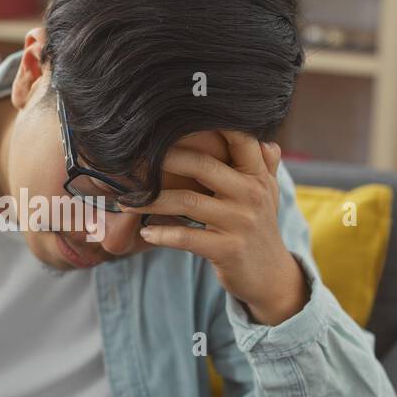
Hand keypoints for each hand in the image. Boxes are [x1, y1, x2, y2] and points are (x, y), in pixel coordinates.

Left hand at [124, 131, 308, 325]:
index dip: (210, 123)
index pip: (239, 138)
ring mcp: (240, 222)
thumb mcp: (268, 193)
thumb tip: (267, 139)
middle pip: (202, 164)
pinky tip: (145, 232)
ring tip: (125, 200)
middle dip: (164, 159)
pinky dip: (162, 234)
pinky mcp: (227, 249)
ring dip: (151, 199)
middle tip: (135, 161)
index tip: (174, 120)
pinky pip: (186, 237)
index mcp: (258, 175)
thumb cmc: (260, 228)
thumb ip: (265, 165)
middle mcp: (251, 194)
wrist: (270, 276)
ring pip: (187, 201)